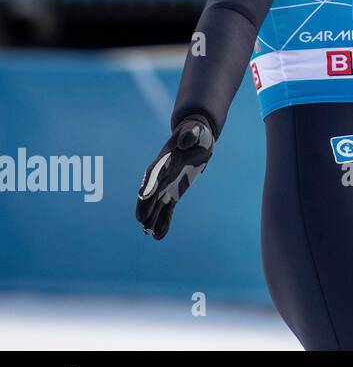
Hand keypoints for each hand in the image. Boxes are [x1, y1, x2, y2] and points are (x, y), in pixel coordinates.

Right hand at [136, 115, 214, 239]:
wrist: (197, 139)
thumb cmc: (194, 133)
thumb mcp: (194, 131)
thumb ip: (189, 135)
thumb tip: (185, 141)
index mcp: (163, 161)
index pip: (154, 174)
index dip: (149, 185)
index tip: (144, 196)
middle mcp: (161, 177)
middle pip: (151, 193)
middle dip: (146, 207)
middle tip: (142, 221)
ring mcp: (166, 186)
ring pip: (156, 205)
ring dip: (152, 218)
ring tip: (149, 233)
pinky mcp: (174, 193)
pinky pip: (167, 210)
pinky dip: (164, 222)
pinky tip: (159, 235)